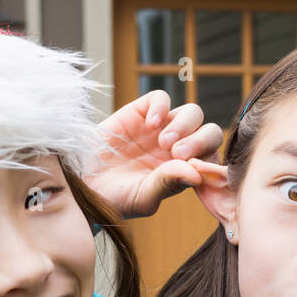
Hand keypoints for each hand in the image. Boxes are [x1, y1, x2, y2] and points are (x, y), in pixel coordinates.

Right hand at [84, 90, 223, 218]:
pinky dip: (161, 107)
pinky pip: (162, 98)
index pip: (213, 158)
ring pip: (192, 114)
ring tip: (163, 142)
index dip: (209, 160)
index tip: (192, 169)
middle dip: (199, 141)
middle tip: (178, 153)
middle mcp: (180, 148)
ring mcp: (162, 128)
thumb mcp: (144, 197)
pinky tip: (150, 124)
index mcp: (186, 171)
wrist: (84, 183)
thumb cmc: (115, 198)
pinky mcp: (142, 112)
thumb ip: (169, 183)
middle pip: (210, 133)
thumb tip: (196, 173)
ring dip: (184, 125)